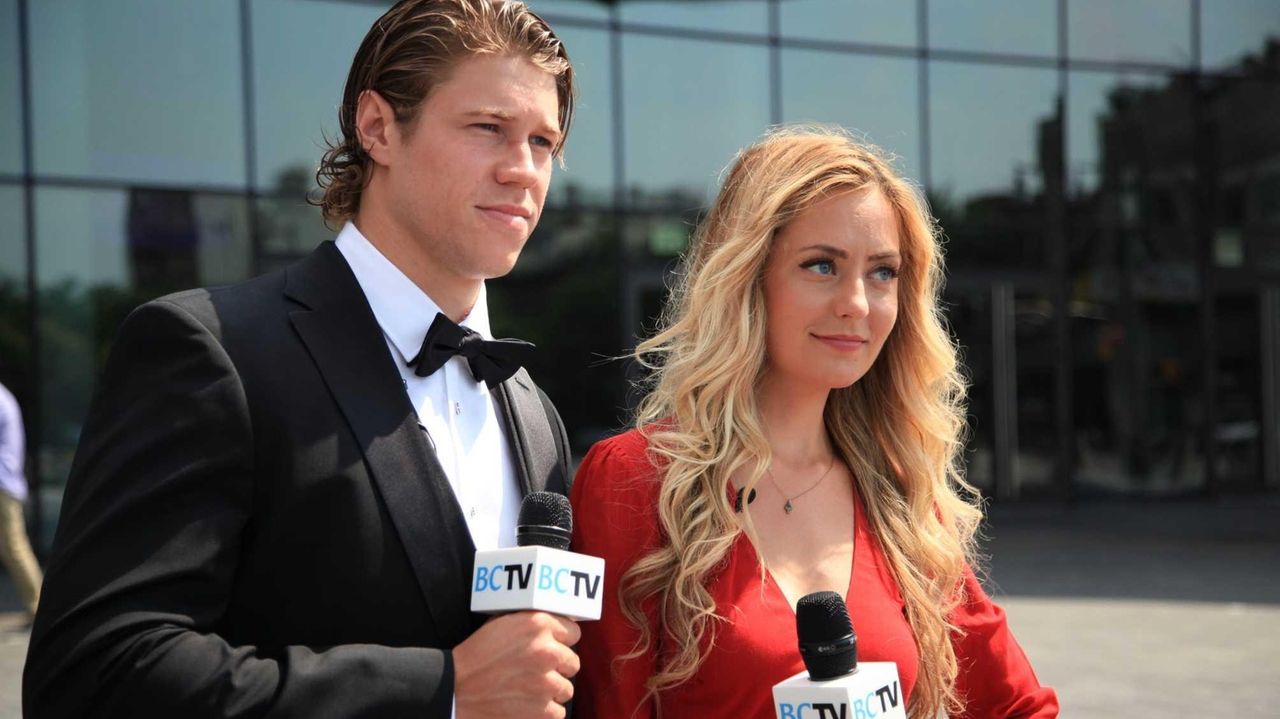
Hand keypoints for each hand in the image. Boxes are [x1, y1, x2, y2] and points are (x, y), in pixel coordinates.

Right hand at [454, 611, 581, 718]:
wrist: (455, 690)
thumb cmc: (477, 656)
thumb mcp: (502, 624)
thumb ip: (532, 623)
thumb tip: (556, 624)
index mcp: (537, 624)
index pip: (574, 633)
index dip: (561, 641)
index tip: (552, 647)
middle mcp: (547, 651)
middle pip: (573, 662)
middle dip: (557, 667)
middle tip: (535, 671)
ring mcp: (547, 683)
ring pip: (567, 688)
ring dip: (551, 691)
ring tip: (528, 690)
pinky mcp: (543, 711)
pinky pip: (558, 712)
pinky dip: (544, 712)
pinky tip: (526, 705)